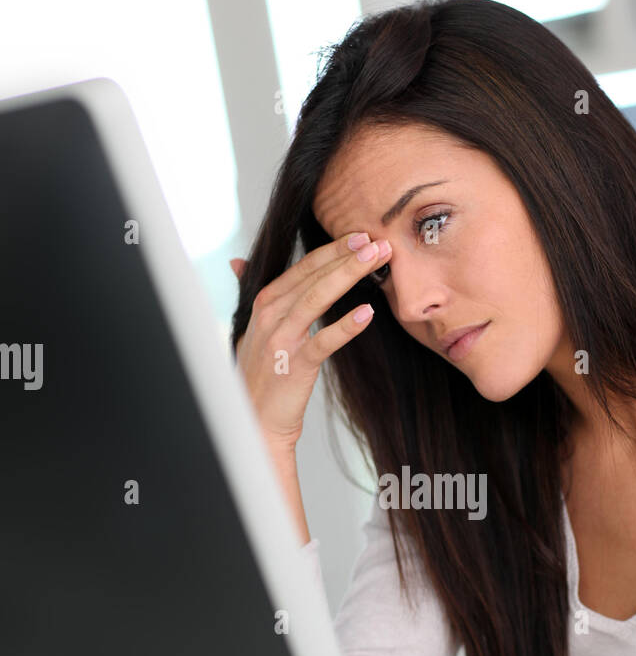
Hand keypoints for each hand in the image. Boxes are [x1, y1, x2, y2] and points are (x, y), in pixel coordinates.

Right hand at [229, 229, 391, 448]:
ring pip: (319, 298)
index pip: (303, 267)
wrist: (255, 419)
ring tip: (377, 261)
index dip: (333, 250)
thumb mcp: (251, 329)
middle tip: (379, 241)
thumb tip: (237, 263)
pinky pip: (324, 341)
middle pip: (314, 276)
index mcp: (264, 302)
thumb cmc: (260, 374)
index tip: (361, 236)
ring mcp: (281, 339)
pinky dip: (346, 326)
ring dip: (349, 275)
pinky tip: (367, 313)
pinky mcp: (295, 365)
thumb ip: (250, 294)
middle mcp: (270, 315)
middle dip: (347, 256)